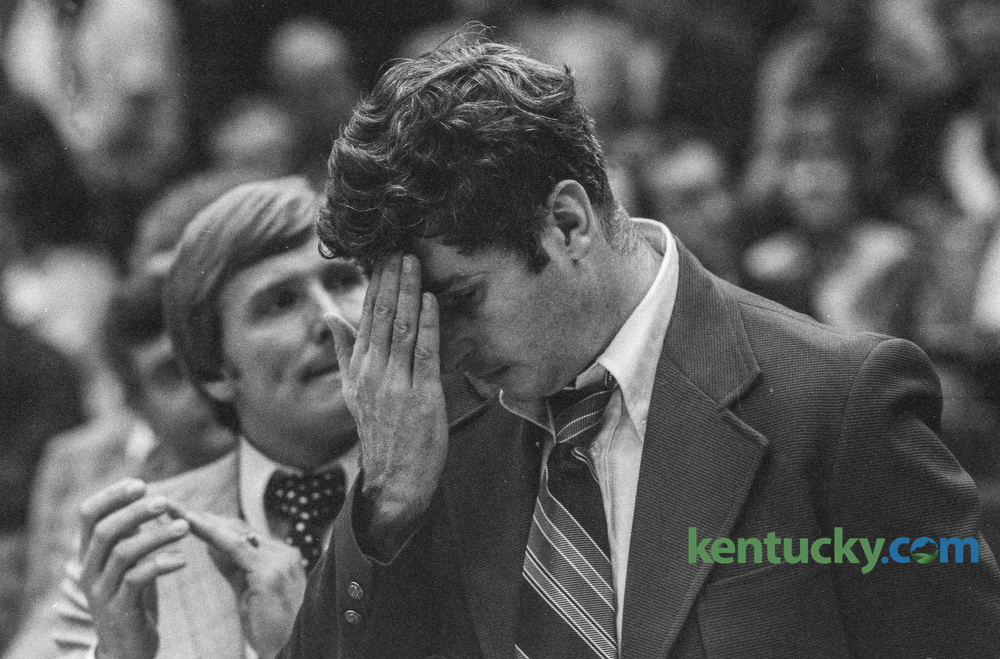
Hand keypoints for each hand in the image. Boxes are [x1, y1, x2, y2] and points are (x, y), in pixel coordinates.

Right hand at [78, 479, 188, 658]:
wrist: (126, 649)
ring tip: (184, 527)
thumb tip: (144, 499)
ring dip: (156, 535)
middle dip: (135, 511)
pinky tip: (183, 560)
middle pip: (105, 531)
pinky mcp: (119, 610)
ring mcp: (101, 592)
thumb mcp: (128, 563)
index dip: (111, 495)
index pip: (87, 516)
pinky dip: (161, 564)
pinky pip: (137, 580)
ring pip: (123, 553)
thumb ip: (130, 536)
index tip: (139, 483)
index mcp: (89, 555)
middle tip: (165, 501)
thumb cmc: (131, 598)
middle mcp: (89, 571)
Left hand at [179, 509, 305, 658]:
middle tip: (175, 506)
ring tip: (177, 511)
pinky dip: (211, 533)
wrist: (294, 650)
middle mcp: (283, 553)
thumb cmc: (273, 629)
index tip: (191, 515)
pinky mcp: (268, 573)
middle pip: (238, 528)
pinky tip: (191, 525)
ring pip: (234, 533)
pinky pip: (234, 547)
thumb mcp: (249, 594)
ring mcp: (278, 561)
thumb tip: (213, 546)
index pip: (244, 533)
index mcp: (282, 556)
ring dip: (203, 521)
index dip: (216, 524)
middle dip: (205, 517)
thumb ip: (233, 568)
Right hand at [326, 254, 447, 556]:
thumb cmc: (380, 431)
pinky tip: (430, 300)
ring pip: (403, 328)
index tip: (382, 254)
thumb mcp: (353, 390)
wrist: (394, 479)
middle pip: (382, 316)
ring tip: (414, 262)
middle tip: (399, 246)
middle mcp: (373, 372)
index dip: (375, 283)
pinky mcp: (423, 396)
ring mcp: (397, 384)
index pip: (365, 316)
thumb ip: (344, 350)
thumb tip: (329, 317)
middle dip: (391, 279)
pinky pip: (425, 352)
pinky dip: (429, 324)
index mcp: (358, 368)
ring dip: (409, 292)